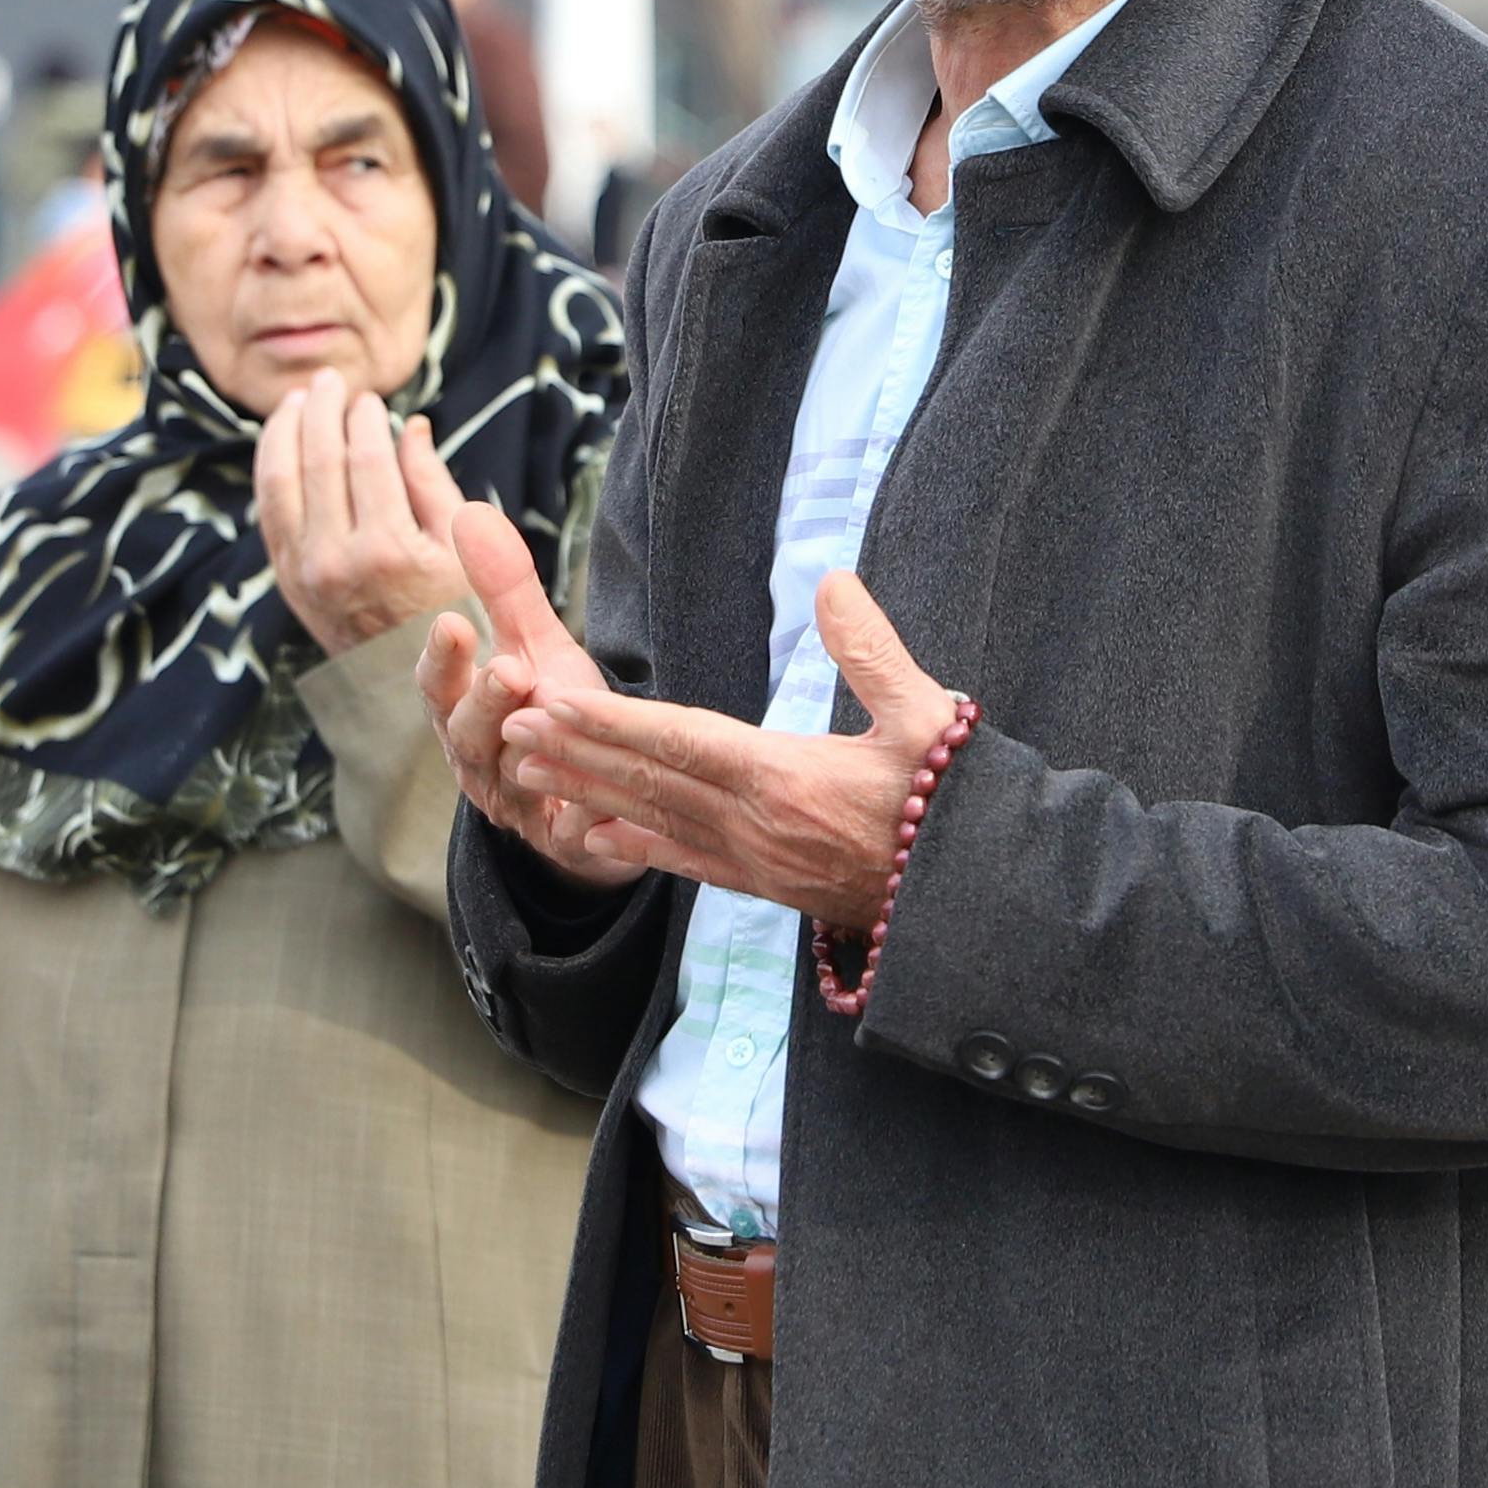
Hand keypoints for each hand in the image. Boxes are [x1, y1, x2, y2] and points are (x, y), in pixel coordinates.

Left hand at [254, 379, 468, 658]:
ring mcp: (305, 573)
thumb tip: (409, 426)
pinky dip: (270, 469)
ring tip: (297, 399)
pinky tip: (280, 442)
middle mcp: (336, 561)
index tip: (370, 398)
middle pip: (317, 461)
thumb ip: (432, 483)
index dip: (364, 419)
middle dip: (321, 410)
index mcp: (388, 549)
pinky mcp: (288, 581)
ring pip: (278, 482)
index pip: (365, 459)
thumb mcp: (462, 549)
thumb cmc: (455, 612)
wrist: (415, 686)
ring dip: (283, 432)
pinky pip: (268, 513)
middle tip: (330, 380)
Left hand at [436, 509, 958, 935]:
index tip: (556, 700)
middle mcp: (758, 826)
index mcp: (788, 780)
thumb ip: (874, 652)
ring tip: (529, 769)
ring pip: (656, 822)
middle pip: (650, 782)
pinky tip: (596, 836)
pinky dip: (637, 846)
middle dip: (578, 752)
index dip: (614, 722)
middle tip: (512, 726)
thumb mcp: (929, 718)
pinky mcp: (768, 886)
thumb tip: (832, 583)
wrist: (975, 904)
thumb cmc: (957, 804)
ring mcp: (758, 861)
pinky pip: (688, 862)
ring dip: (589, 793)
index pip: (682, 742)